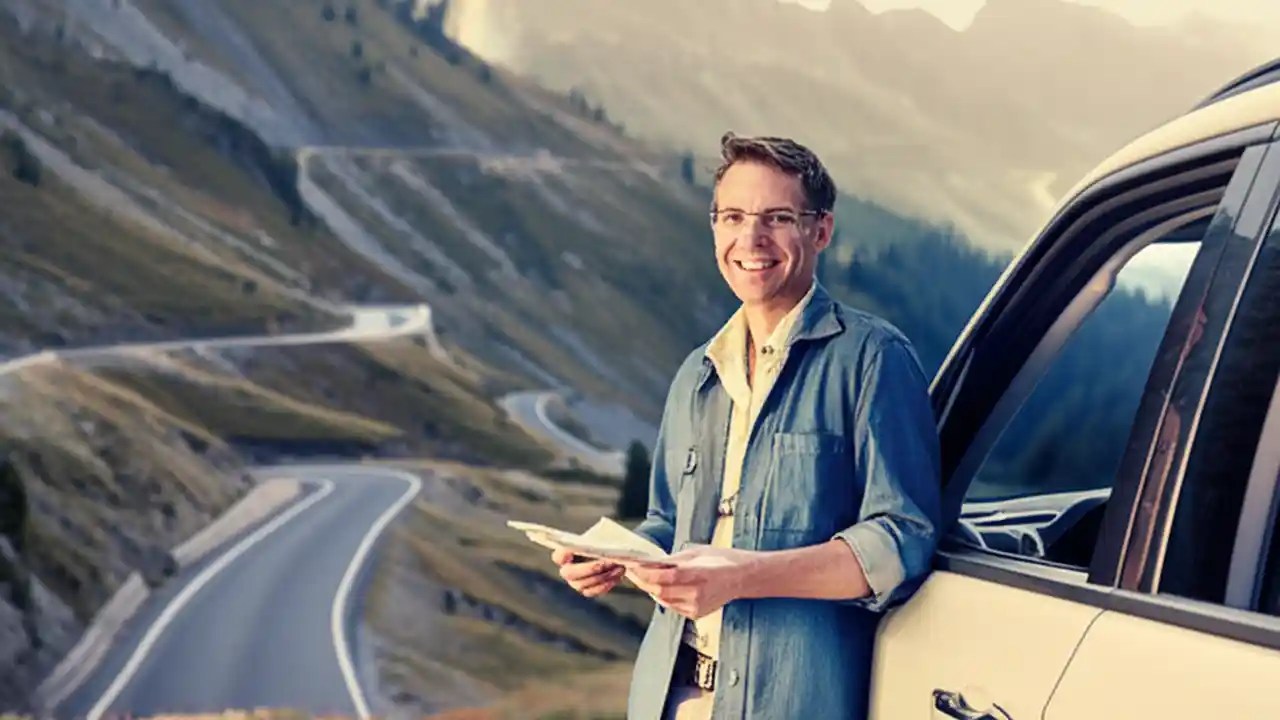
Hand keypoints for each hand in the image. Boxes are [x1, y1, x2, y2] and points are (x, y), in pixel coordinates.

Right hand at [552, 548, 623, 597]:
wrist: (609, 554)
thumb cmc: (600, 543)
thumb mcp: (597, 538)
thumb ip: (595, 541)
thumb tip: (604, 546)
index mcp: (565, 554)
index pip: (558, 556)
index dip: (562, 555)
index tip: (572, 551)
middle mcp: (567, 571)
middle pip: (570, 573)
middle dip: (589, 568)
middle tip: (607, 562)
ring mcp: (575, 583)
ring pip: (583, 584)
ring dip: (602, 576)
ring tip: (618, 567)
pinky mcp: (586, 590)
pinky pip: (593, 591)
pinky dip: (606, 584)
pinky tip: (617, 576)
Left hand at [627, 545, 757, 619]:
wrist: (744, 578)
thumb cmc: (722, 559)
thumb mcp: (697, 552)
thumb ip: (674, 560)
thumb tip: (651, 562)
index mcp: (698, 575)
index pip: (663, 579)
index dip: (645, 574)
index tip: (632, 566)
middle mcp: (697, 595)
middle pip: (659, 592)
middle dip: (642, 581)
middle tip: (632, 570)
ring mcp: (696, 607)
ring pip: (663, 600)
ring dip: (650, 589)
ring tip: (641, 577)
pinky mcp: (696, 614)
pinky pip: (672, 606)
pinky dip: (662, 596)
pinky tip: (658, 587)